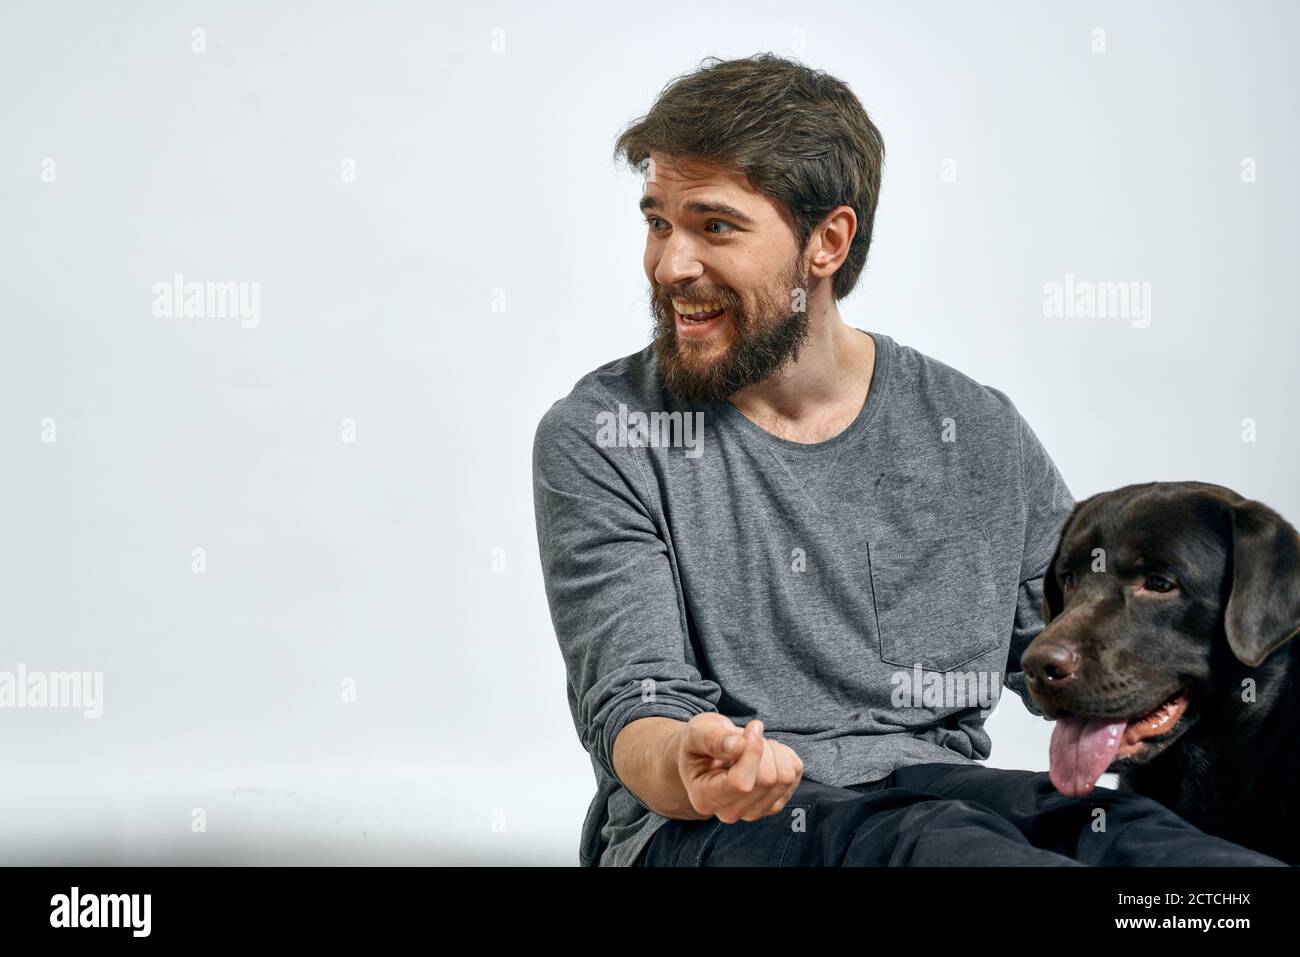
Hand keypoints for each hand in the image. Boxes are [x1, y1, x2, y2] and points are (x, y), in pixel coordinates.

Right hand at [674, 713, 803, 822]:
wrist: (707, 754)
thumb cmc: (700, 742)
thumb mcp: (697, 732)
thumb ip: (712, 739)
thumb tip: (738, 746)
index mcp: (704, 798)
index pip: (741, 783)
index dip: (753, 751)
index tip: (753, 726)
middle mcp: (729, 812)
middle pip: (767, 779)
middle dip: (762, 746)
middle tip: (747, 735)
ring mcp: (754, 812)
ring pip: (784, 777)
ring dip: (774, 750)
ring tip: (754, 743)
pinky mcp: (774, 804)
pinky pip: (795, 773)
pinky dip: (784, 755)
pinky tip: (764, 753)